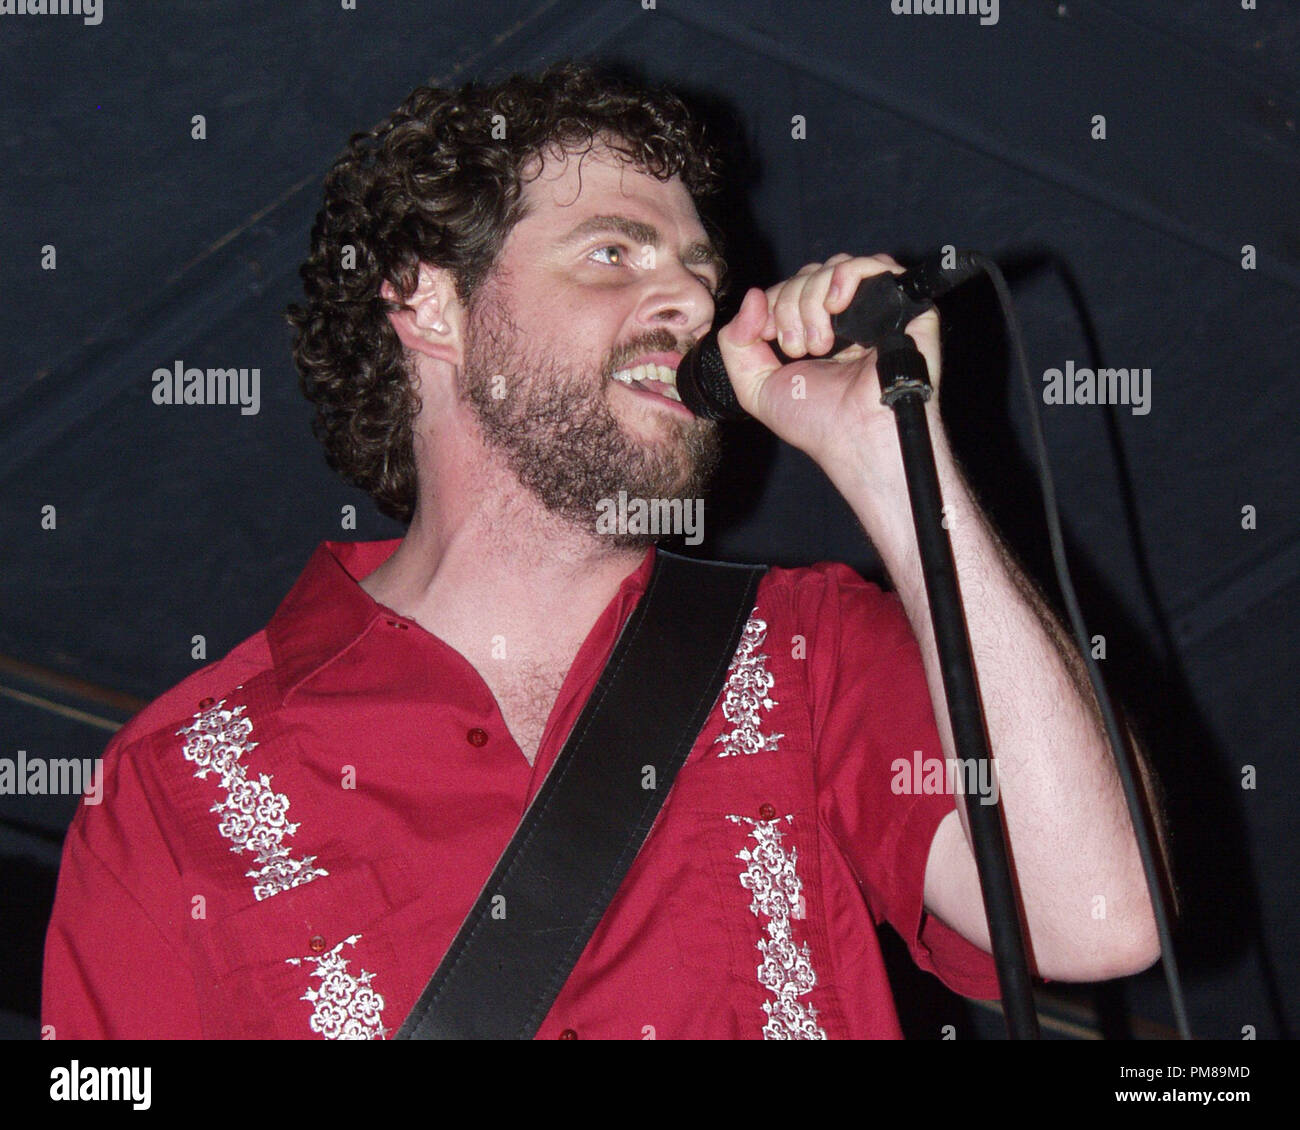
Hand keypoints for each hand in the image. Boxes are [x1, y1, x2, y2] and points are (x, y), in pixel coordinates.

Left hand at [714, 253, 942, 480]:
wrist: (856, 436)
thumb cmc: (814, 420)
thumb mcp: (754, 386)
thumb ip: (736, 342)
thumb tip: (753, 295)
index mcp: (815, 330)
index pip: (789, 288)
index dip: (773, 305)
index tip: (772, 341)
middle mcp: (846, 316)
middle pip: (808, 274)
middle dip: (790, 306)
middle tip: (798, 349)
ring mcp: (875, 309)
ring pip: (834, 266)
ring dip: (813, 300)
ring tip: (820, 344)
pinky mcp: (906, 306)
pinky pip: (875, 264)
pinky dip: (847, 276)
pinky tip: (837, 307)